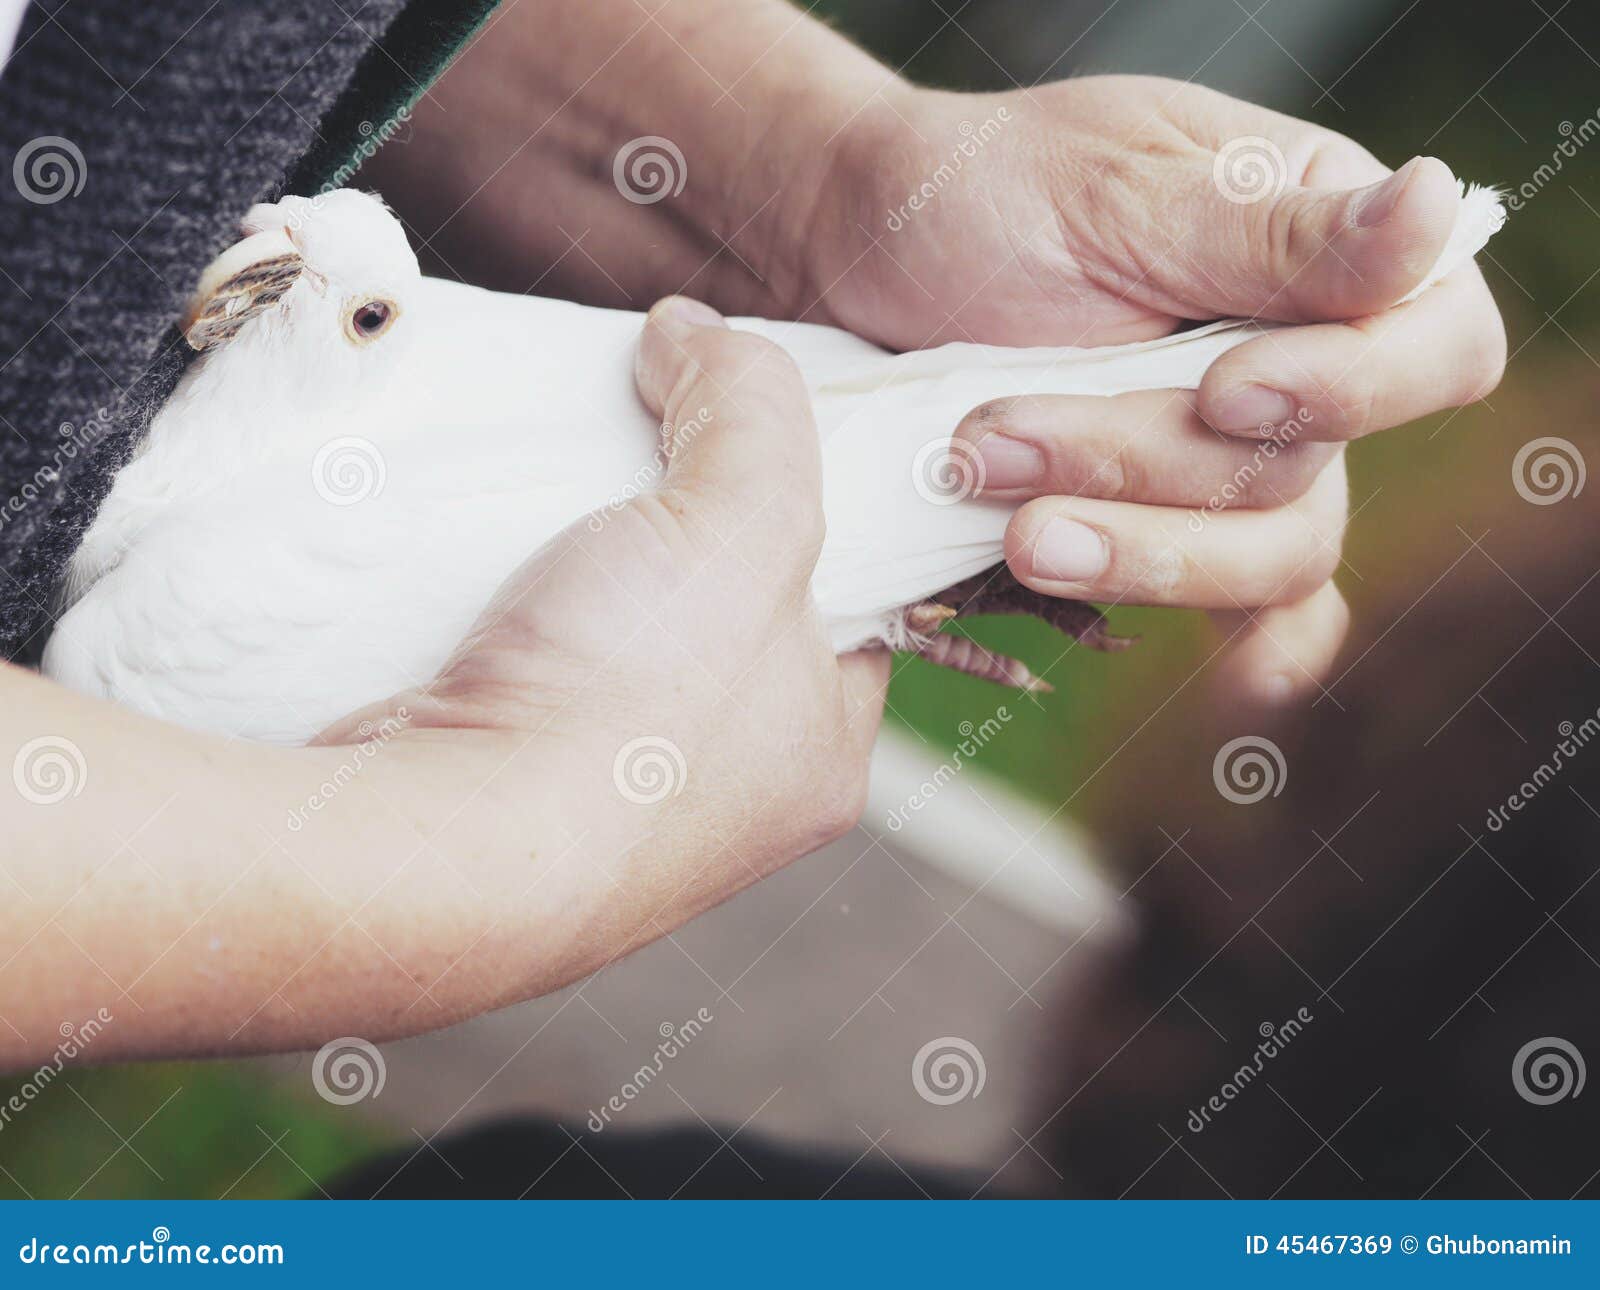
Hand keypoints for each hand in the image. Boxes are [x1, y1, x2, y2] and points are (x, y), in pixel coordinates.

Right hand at [0, 296, 884, 1066]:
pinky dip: (508, 613)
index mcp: (821, 750)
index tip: (744, 427)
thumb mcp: (739, 521)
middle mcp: (732, 796)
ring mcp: (613, 810)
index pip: (849, 599)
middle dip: (680, 525)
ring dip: (581, 565)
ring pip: (614, 642)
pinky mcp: (507, 802)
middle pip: (722, 613)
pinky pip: (526, 676)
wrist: (434, 856)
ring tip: (548, 484)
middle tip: (634, 441)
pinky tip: (479, 556)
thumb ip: (749, 408)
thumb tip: (694, 333)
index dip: (809, 500)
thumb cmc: (623, 708)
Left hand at [805, 77, 1505, 701]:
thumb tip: (1438, 204)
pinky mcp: (1167, 523)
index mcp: (1321, 245)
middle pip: (1312, 474)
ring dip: (1137, 554)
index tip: (1222, 391)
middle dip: (1148, 469)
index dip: (1353, 389)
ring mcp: (1236, 456)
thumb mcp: (1110, 192)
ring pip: (1266, 555)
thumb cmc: (974, 195)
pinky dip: (1254, 649)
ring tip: (1008, 527)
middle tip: (994, 443)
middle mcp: (1303, 360)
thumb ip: (1271, 233)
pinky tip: (1241, 690)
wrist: (857, 264)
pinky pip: (1251, 610)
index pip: (1435, 339)